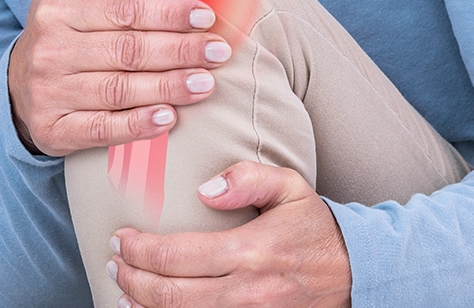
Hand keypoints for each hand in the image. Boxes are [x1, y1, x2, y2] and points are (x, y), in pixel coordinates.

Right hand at [7, 0, 230, 156]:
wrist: (19, 87)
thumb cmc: (58, 28)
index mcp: (56, 10)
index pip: (122, 10)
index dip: (168, 12)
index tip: (205, 16)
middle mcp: (51, 51)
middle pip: (127, 50)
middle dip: (180, 50)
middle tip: (218, 52)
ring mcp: (50, 93)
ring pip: (120, 90)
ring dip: (169, 87)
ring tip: (206, 83)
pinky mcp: (54, 130)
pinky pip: (102, 129)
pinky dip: (137, 125)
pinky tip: (168, 118)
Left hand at [108, 161, 351, 307]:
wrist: (359, 273)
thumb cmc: (315, 228)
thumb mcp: (290, 188)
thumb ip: (247, 178)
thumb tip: (205, 189)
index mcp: (250, 251)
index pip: (176, 256)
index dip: (138, 251)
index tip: (120, 238)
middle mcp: (247, 291)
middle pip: (170, 295)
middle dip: (131, 280)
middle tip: (114, 264)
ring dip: (144, 307)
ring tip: (124, 290)